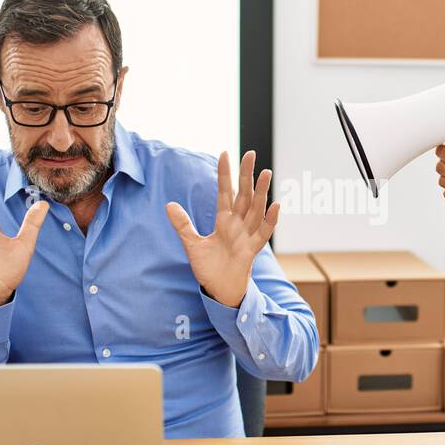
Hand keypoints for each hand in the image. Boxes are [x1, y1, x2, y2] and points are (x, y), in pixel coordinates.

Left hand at [166, 150, 278, 307]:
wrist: (219, 290)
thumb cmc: (209, 267)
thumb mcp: (192, 244)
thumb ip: (183, 224)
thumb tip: (169, 204)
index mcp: (224, 220)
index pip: (225, 192)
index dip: (224, 174)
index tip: (225, 153)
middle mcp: (238, 224)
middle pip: (244, 195)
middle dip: (247, 175)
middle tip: (251, 153)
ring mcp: (246, 235)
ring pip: (256, 209)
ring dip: (261, 192)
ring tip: (266, 173)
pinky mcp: (251, 250)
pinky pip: (263, 233)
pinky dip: (270, 220)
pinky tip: (275, 206)